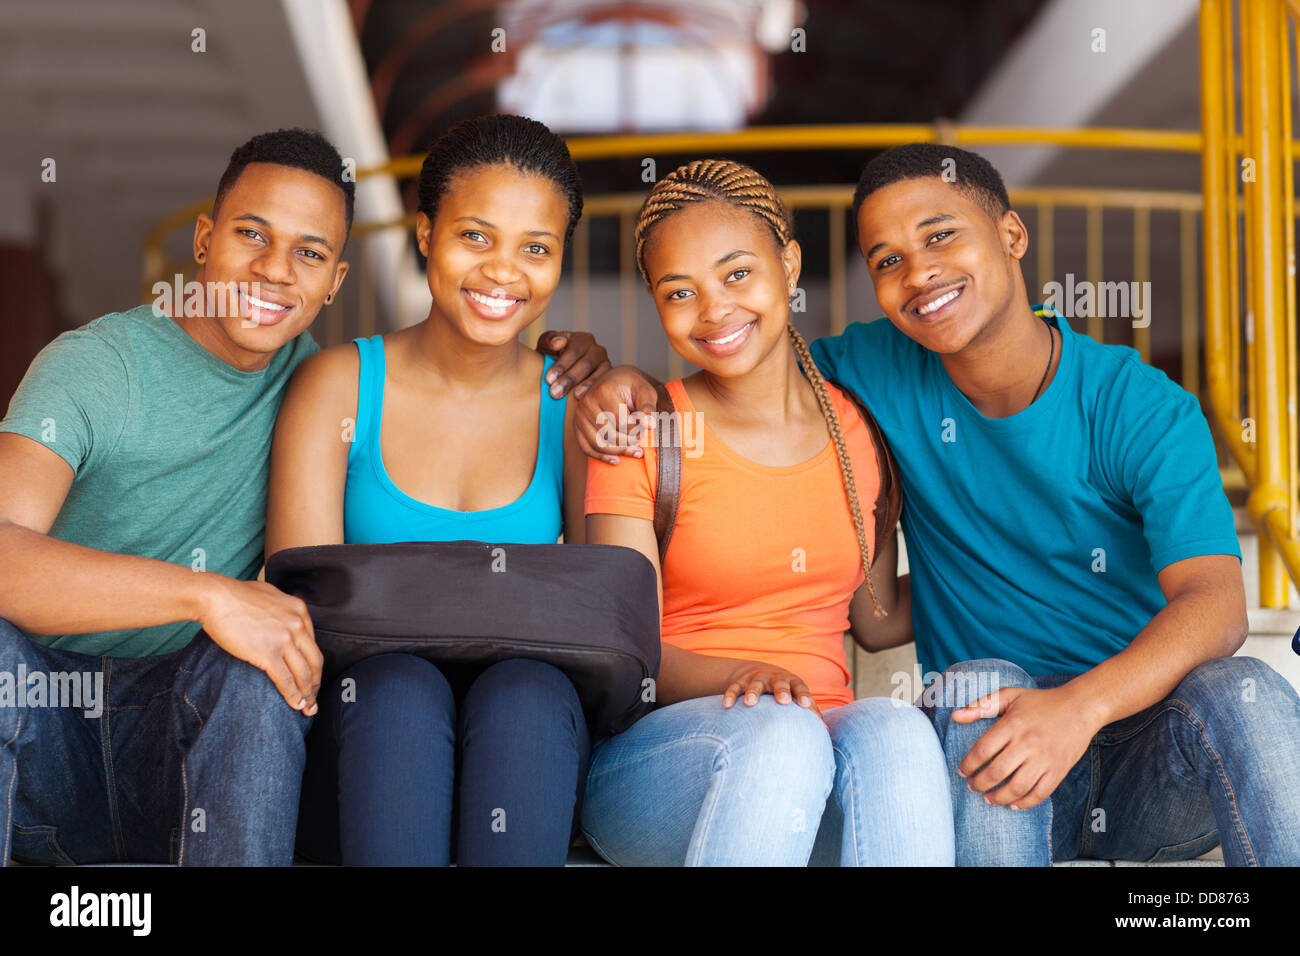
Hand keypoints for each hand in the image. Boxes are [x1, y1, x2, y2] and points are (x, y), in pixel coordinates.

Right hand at [196, 576, 322, 714]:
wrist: (215, 597)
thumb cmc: (236, 596)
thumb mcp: (270, 596)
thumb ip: (282, 610)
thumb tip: (284, 619)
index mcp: (299, 611)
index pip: (313, 644)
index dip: (313, 665)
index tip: (311, 677)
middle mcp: (297, 624)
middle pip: (314, 661)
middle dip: (315, 683)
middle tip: (314, 698)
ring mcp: (284, 639)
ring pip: (303, 673)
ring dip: (307, 694)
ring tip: (306, 707)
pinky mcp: (268, 652)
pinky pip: (285, 679)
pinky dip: (293, 695)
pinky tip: (295, 704)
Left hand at [535, 330, 610, 399]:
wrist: (560, 373)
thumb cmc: (552, 358)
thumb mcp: (546, 347)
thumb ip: (548, 341)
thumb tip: (559, 342)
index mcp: (581, 340)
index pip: (573, 351)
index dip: (561, 365)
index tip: (548, 379)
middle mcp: (597, 350)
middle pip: (586, 363)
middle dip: (570, 378)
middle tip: (555, 393)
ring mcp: (605, 364)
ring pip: (599, 373)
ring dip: (586, 385)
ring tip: (575, 396)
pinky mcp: (609, 378)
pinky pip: (606, 384)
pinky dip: (596, 391)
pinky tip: (586, 400)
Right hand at [575, 364, 659, 463]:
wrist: (614, 381)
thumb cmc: (632, 387)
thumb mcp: (645, 392)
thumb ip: (648, 408)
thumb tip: (650, 425)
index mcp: (604, 391)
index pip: (621, 421)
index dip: (637, 431)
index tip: (646, 431)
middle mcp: (587, 402)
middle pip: (609, 434)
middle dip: (629, 442)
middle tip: (642, 444)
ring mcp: (579, 415)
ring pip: (598, 444)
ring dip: (618, 452)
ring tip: (635, 452)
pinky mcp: (576, 426)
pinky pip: (586, 448)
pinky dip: (601, 457)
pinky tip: (617, 460)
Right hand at [721, 663, 821, 717]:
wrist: (763, 673)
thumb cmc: (787, 693)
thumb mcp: (798, 697)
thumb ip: (811, 712)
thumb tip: (825, 732)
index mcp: (792, 683)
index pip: (800, 687)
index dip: (803, 695)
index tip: (805, 705)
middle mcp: (775, 678)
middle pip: (779, 683)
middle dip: (781, 691)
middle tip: (783, 701)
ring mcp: (757, 679)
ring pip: (755, 684)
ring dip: (753, 692)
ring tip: (750, 703)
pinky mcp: (741, 681)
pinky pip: (734, 687)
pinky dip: (730, 695)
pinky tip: (726, 706)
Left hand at [952, 684, 1101, 809]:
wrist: (1080, 707)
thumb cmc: (1041, 701)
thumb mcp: (1010, 695)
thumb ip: (981, 705)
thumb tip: (955, 716)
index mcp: (1012, 725)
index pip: (982, 750)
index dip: (968, 765)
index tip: (962, 771)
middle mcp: (1027, 743)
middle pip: (996, 772)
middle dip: (979, 783)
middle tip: (972, 787)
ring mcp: (1044, 759)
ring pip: (1017, 787)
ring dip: (998, 797)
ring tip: (988, 798)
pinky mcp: (1058, 770)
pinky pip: (1040, 793)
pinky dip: (1025, 803)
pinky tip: (1013, 804)